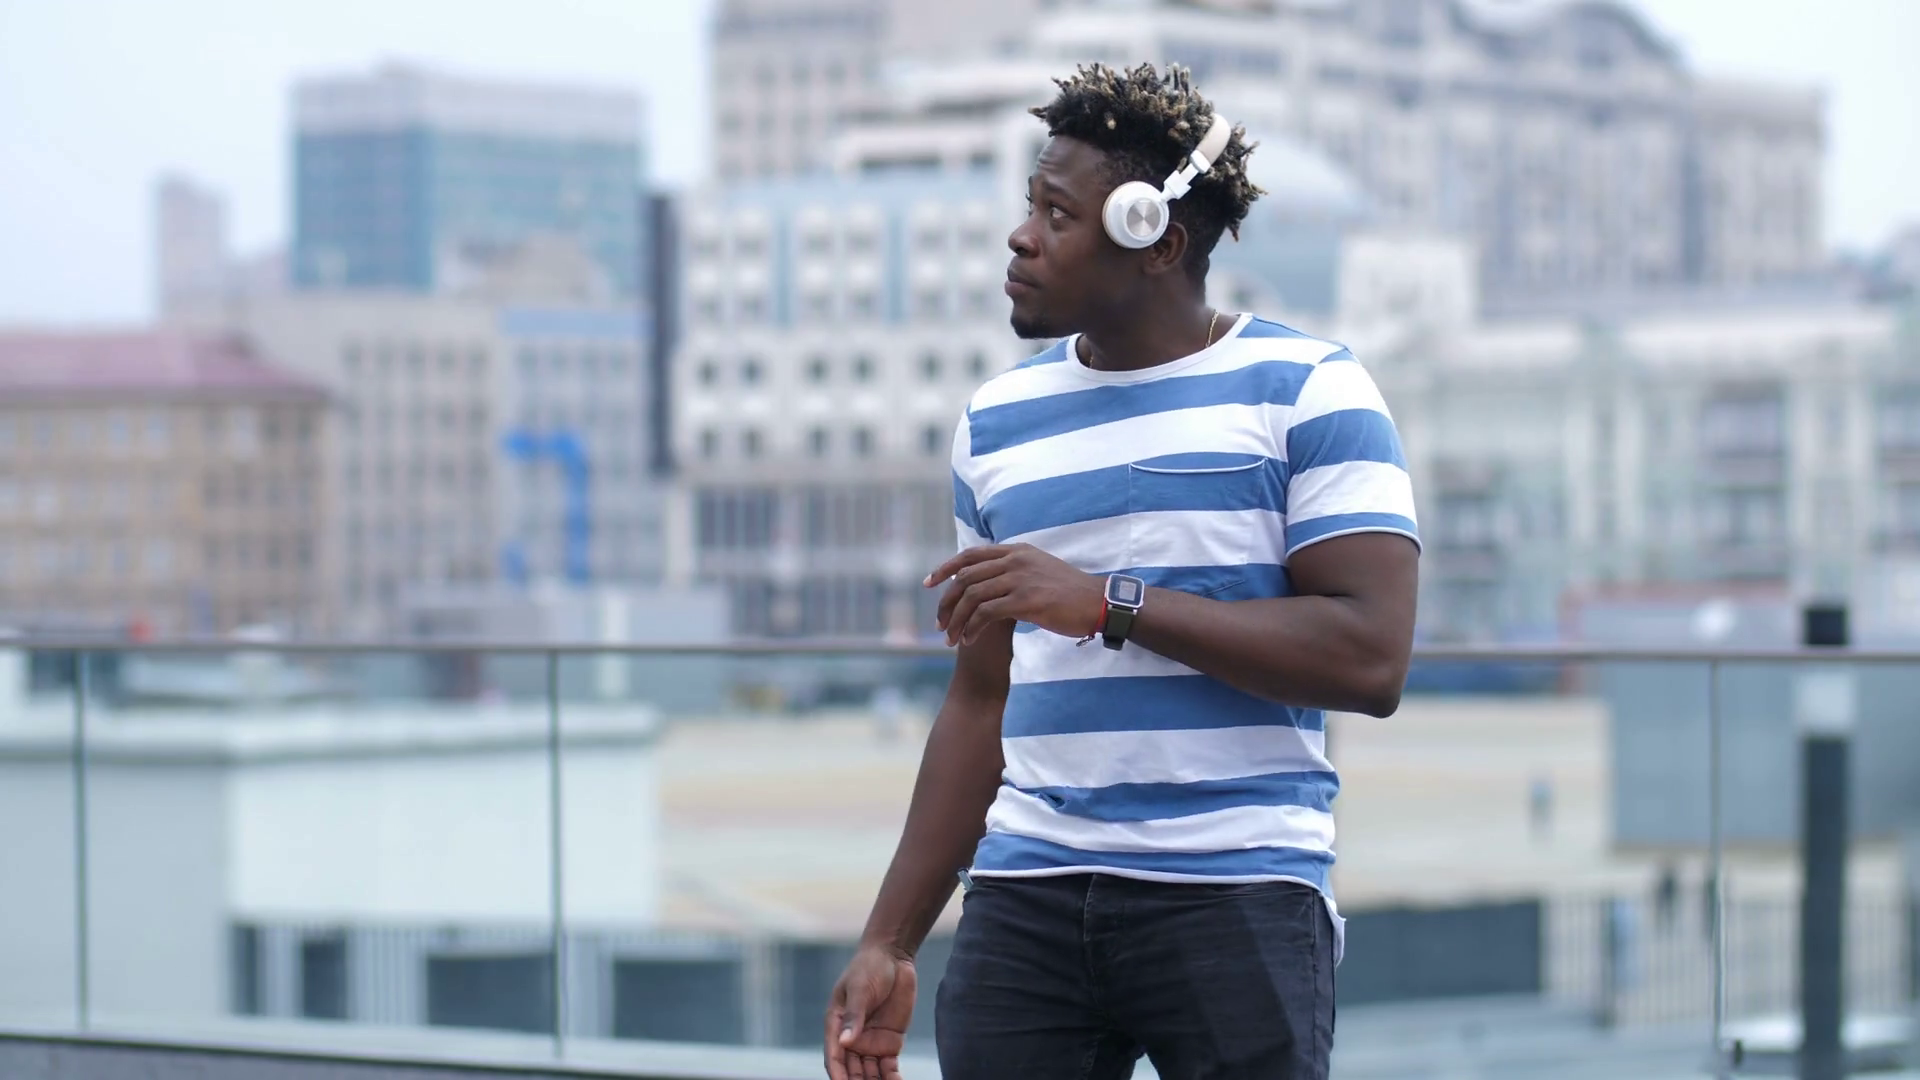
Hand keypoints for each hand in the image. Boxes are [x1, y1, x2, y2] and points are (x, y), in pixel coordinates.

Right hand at [824, 944, 915, 1079]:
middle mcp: (852, 1038)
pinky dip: (892, 1078)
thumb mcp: (860, 989)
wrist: (894, 957)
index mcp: (837, 1025)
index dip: (838, 1074)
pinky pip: (889, 1067)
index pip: (835, 1056)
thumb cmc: (869, 967)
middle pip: (852, 1070)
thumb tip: (845, 1042)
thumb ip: (854, 1016)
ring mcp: (871, 1042)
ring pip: (870, 1073)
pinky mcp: (890, 1042)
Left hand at [926, 543, 1105, 645]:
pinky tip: (969, 640)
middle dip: (947, 602)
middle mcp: (1016, 560)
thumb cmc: (1070, 593)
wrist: (1099, 603)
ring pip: (972, 596)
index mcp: (1017, 551)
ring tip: (952, 638)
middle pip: (966, 577)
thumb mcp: (1039, 572)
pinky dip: (972, 627)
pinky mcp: (1026, 600)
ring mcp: (1020, 578)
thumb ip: (1013, 573)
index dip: (945, 568)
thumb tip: (986, 585)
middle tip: (939, 623)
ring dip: (957, 620)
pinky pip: (986, 613)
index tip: (929, 584)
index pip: (970, 555)